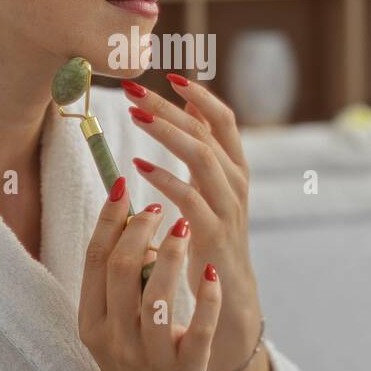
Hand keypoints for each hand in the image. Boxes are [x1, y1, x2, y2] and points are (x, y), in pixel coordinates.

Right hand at [79, 176, 221, 370]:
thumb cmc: (129, 348)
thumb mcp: (111, 316)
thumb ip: (117, 274)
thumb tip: (130, 215)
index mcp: (92, 320)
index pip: (95, 259)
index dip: (109, 220)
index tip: (124, 187)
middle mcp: (116, 338)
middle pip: (122, 270)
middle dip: (140, 230)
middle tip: (158, 206)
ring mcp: (150, 355)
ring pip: (156, 296)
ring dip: (170, 254)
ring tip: (183, 226)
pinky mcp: (185, 368)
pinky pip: (197, 327)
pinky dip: (206, 296)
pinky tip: (210, 269)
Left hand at [121, 75, 263, 370]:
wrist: (230, 296)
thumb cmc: (213, 237)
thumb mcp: (211, 189)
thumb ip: (203, 150)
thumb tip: (186, 104)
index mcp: (236, 168)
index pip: (224, 119)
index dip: (199, 95)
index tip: (171, 74)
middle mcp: (236, 182)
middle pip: (205, 132)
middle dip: (169, 107)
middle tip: (133, 90)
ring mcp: (228, 207)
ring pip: (201, 157)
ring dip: (166, 132)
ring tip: (136, 116)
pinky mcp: (214, 233)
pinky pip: (190, 198)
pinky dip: (164, 178)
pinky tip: (138, 166)